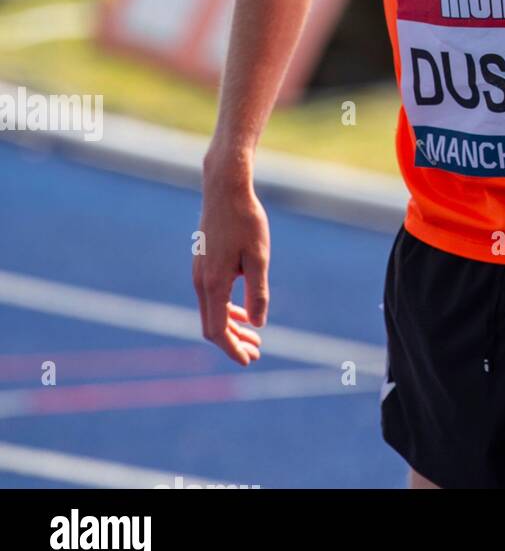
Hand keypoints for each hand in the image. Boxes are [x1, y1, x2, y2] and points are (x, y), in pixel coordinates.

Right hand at [193, 165, 269, 364]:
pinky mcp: (203, 264)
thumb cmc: (245, 220)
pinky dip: (228, 310)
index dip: (232, 348)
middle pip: (213, 325)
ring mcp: (199, 273)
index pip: (217, 330)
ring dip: (232, 327)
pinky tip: (244, 312)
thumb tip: (260, 324)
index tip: (249, 361)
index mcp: (213, 283)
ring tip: (254, 337)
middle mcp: (201, 282)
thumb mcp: (258, 256)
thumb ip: (258, 291)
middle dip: (234, 342)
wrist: (225, 189)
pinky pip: (213, 297)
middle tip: (256, 353)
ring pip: (212, 312)